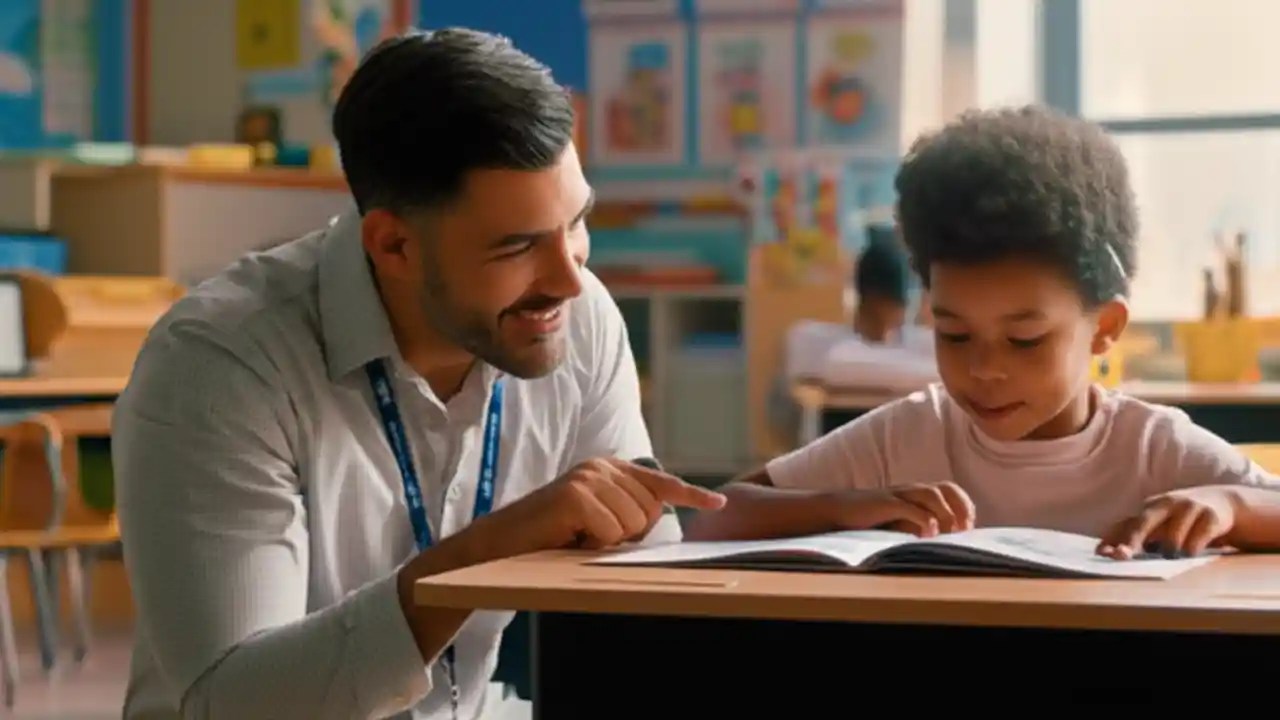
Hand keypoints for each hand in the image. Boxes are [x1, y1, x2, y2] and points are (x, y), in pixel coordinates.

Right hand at [517, 458, 727, 549]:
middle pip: (652, 512)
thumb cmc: (552, 537)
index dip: (691, 495)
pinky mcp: (576, 493)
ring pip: (634, 523)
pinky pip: (611, 530)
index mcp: (610, 470)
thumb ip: (628, 514)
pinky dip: (593, 543)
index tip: (719, 504)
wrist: (503, 543)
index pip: (660, 483)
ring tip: (579, 536)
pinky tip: (570, 537)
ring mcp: (589, 477)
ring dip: (608, 541)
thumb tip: (663, 517)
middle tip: (591, 536)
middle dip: (628, 535)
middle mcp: (602, 467)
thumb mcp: (598, 522)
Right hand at [835, 482, 975, 536]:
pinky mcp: (883, 503)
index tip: (969, 527)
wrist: (834, 512)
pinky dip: (923, 518)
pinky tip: (929, 533)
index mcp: (915, 494)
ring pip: (931, 494)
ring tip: (952, 532)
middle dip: (961, 507)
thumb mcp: (897, 523)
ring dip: (946, 513)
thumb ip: (917, 526)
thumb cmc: (866, 521)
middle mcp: (909, 491)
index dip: (964, 505)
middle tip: (965, 529)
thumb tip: (941, 540)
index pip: (949, 490)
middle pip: (946, 488)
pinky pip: (908, 506)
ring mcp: (896, 495)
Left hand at [1097, 486, 1241, 559]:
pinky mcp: (1211, 516)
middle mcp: (1165, 505)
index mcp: (1148, 509)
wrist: (1226, 502)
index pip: (1125, 524)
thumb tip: (1110, 554)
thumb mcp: (1162, 523)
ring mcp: (1188, 508)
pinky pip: (1198, 538)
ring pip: (1172, 535)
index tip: (1100, 554)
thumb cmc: (1185, 519)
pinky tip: (1190, 554)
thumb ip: (1139, 536)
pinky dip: (1192, 548)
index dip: (1111, 539)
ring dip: (1168, 550)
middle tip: (1123, 556)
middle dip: (1131, 541)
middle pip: (1142, 523)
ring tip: (1170, 556)